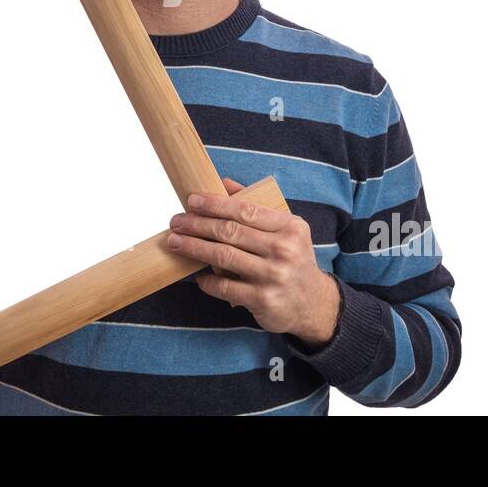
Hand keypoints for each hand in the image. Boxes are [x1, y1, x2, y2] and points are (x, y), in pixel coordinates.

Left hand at [167, 177, 340, 347]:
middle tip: (176, 222)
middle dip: (197, 225)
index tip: (192, 201)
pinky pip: (225, 286)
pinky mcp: (263, 300)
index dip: (215, 204)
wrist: (312, 303)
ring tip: (175, 242)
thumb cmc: (292, 259)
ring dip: (194, 248)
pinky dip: (207, 280)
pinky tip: (198, 275)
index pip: (246, 210)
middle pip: (230, 232)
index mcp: (290, 227)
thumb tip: (224, 183)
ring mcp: (273, 276)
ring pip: (224, 257)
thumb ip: (256, 206)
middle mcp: (284, 250)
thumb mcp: (285, 230)